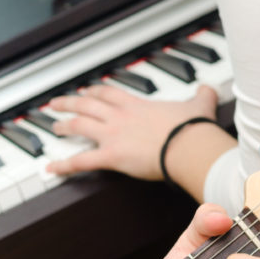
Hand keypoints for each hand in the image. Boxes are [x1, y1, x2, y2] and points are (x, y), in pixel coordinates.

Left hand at [46, 83, 217, 179]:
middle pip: (87, 105)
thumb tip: (209, 89)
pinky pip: (81, 161)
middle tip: (55, 104)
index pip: (108, 94)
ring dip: (64, 126)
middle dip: (69, 103)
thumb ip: (201, 96)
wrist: (189, 145)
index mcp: (136, 106)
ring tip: (54, 128)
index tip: (84, 92)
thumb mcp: (199, 106)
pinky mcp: (111, 156)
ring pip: (79, 126)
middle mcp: (119, 117)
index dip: (94, 92)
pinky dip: (63, 165)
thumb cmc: (192, 129)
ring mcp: (112, 136)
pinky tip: (50, 168)